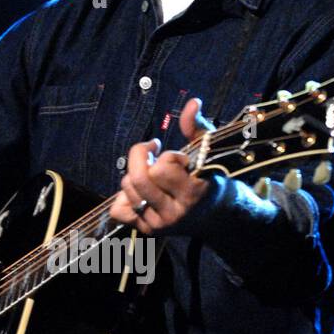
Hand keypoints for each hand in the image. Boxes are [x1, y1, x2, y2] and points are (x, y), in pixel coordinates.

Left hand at [109, 96, 213, 233]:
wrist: (215, 216)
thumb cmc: (209, 179)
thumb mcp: (208, 152)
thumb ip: (198, 126)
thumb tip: (193, 102)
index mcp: (192, 193)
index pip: (163, 167)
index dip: (169, 156)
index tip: (179, 159)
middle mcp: (174, 213)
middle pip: (138, 178)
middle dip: (141, 156)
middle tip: (152, 152)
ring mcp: (158, 224)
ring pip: (128, 189)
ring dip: (135, 175)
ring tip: (152, 175)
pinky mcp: (146, 231)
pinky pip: (119, 210)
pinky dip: (124, 198)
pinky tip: (140, 192)